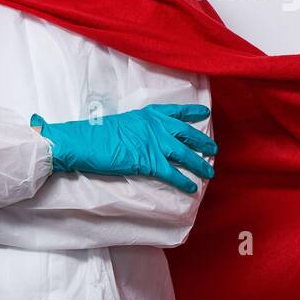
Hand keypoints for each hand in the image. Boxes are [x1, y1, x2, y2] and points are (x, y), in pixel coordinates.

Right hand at [30, 103, 216, 193]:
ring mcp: (154, 144)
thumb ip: (139, 127)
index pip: (176, 111)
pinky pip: (172, 173)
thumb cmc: (98, 133)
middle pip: (187, 134)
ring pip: (185, 155)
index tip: (204, 113)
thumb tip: (146, 135)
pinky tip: (192, 188)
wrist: (86, 142)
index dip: (192, 112)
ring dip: (200, 164)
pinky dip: (184, 181)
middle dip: (203, 142)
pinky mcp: (149, 162)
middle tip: (214, 149)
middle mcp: (156, 126)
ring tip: (210, 172)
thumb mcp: (124, 122)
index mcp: (148, 114)